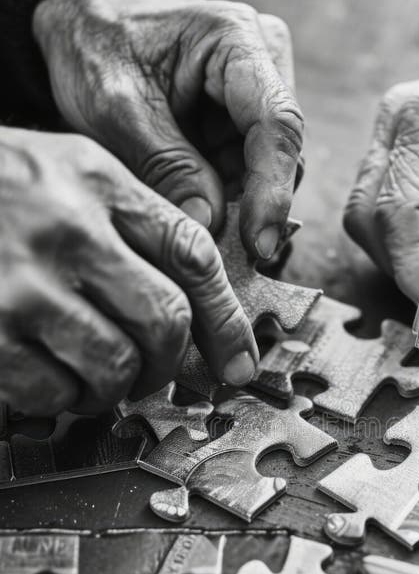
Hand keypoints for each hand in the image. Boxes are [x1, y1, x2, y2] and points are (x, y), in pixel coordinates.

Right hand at [0, 128, 256, 415]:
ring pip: (113, 369)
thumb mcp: (66, 172)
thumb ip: (132, 222)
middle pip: (165, 320)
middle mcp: (64, 230)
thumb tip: (195, 303)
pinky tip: (41, 376)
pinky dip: (57, 401)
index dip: (227, 319)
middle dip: (169, 364)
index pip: (192, 254)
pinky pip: (51, 395)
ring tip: (89, 374)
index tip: (241, 364)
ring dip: (111, 388)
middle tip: (153, 374)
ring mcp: (20, 286)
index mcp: (94, 182)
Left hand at [33, 0, 302, 259]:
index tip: (258, 244)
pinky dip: (223, 197)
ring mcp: (256, 93)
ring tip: (190, 220)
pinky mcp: (243, 121)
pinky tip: (192, 205)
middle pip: (279, 152)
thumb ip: (166, 166)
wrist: (80, 29)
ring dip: (234, 204)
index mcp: (236, 39)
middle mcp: (261, 61)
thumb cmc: (93, 49)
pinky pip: (246, 172)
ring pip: (265, 170)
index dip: (272, 190)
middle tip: (216, 248)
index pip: (276, 123)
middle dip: (251, 205)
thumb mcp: (115, 109)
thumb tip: (210, 223)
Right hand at [344, 63, 418, 318]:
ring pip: (366, 219)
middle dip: (402, 260)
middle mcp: (394, 122)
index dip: (409, 263)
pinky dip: (408, 238)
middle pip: (366, 216)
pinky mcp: (391, 156)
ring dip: (403, 251)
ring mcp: (387, 138)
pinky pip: (379, 211)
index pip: (394, 207)